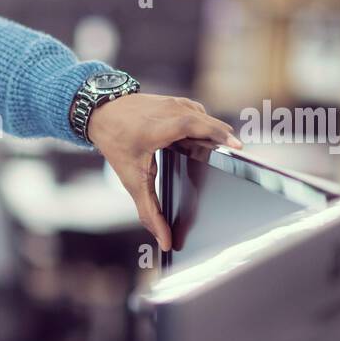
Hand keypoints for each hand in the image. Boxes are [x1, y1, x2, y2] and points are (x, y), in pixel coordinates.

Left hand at [85, 93, 241, 251]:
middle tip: (237, 156)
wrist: (102, 113)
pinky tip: (206, 141)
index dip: (219, 135)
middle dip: (224, 139)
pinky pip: (200, 114)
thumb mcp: (132, 180)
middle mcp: (172, 110)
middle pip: (208, 123)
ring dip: (216, 133)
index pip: (198, 125)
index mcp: (163, 126)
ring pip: (206, 118)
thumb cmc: (116, 144)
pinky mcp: (178, 101)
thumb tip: (163, 239)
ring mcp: (176, 103)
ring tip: (225, 150)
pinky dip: (206, 126)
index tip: (237, 147)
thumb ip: (149, 210)